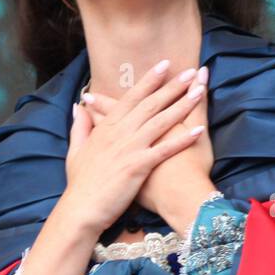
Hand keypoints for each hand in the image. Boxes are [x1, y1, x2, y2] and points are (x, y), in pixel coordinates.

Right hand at [60, 60, 207, 237]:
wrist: (81, 209)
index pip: (131, 97)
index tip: (164, 65)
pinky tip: (199, 130)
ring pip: (160, 121)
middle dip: (172, 86)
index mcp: (106, 128)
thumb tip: (78, 107)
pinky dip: (183, 139)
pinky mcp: (139, 166)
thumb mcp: (75, 151)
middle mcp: (120, 133)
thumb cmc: (80, 184)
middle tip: (190, 71)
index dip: (149, 80)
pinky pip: (165, 149)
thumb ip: (79, 127)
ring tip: (199, 92)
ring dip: (182, 105)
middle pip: (150, 104)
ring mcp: (130, 148)